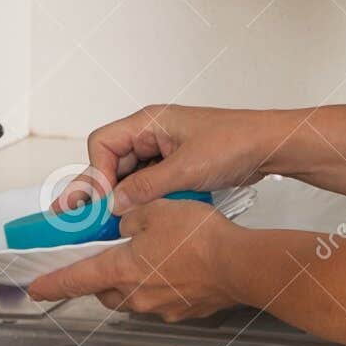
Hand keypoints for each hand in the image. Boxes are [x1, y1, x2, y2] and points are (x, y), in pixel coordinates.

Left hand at [28, 197, 240, 319]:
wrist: (237, 264)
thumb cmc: (200, 239)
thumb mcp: (157, 209)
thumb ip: (133, 214)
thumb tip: (125, 221)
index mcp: (122, 269)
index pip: (75, 279)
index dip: (52, 284)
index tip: (36, 289)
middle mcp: (136, 294)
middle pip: (104, 292)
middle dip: (100, 279)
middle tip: (104, 261)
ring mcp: (160, 307)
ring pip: (133, 297)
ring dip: (132, 282)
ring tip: (150, 258)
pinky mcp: (183, 310)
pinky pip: (162, 299)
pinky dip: (162, 285)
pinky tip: (178, 268)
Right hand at [51, 102, 282, 216]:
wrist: (268, 146)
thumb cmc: (234, 143)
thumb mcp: (187, 168)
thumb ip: (146, 187)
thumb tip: (113, 204)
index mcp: (150, 122)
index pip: (103, 143)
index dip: (96, 172)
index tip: (100, 201)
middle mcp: (152, 133)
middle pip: (111, 160)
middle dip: (98, 188)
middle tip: (76, 218)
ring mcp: (164, 149)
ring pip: (128, 174)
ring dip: (118, 196)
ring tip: (99, 224)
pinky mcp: (175, 165)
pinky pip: (146, 182)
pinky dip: (138, 199)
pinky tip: (132, 218)